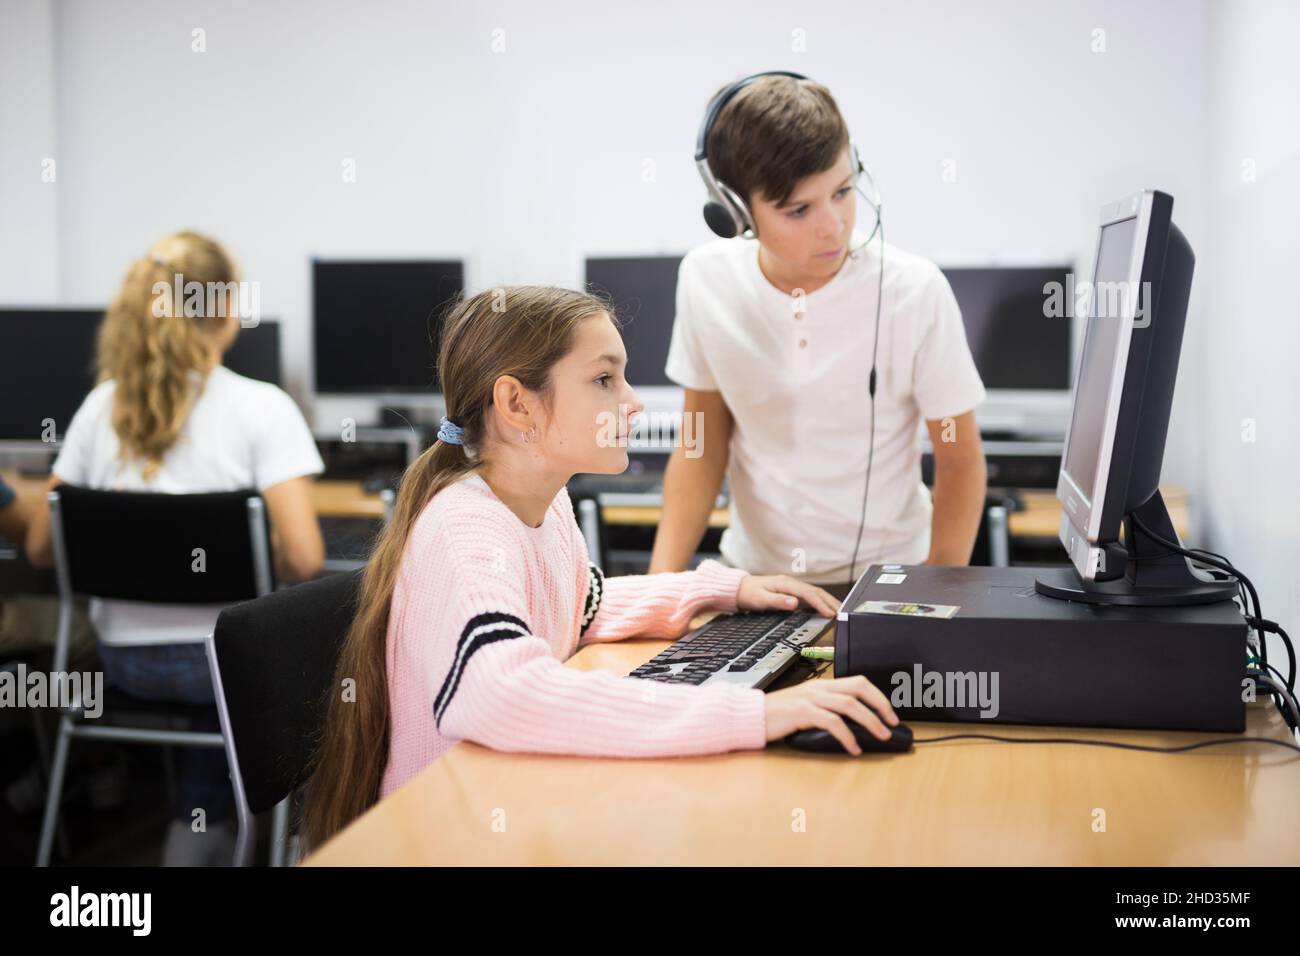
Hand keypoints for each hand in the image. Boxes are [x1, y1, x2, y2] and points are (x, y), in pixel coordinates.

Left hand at [736, 574, 839, 617]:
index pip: (808, 593)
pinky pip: (809, 596)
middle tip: (842, 613)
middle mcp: (791, 583)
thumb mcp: (760, 599)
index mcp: (785, 583)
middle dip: (830, 602)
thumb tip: (795, 603)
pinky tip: (825, 608)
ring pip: (814, 593)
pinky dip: (820, 601)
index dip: (820, 604)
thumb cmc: (749, 594)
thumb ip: (778, 601)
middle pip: (815, 591)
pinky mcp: (791, 591)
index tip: (830, 613)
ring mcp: (792, 587)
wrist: (739, 588)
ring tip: (839, 610)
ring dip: (827, 601)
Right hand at [764, 676, 898, 753]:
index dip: (878, 697)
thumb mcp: (805, 707)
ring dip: (870, 721)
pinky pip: (832, 722)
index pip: (858, 683)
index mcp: (822, 686)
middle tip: (892, 723)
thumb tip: (853, 725)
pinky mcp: (802, 712)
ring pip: (849, 704)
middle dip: (880, 705)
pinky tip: (853, 748)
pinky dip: (847, 736)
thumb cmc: (777, 715)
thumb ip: (826, 710)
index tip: (890, 714)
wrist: (751, 715)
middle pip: (859, 688)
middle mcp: (819, 688)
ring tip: (881, 736)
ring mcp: (810, 698)